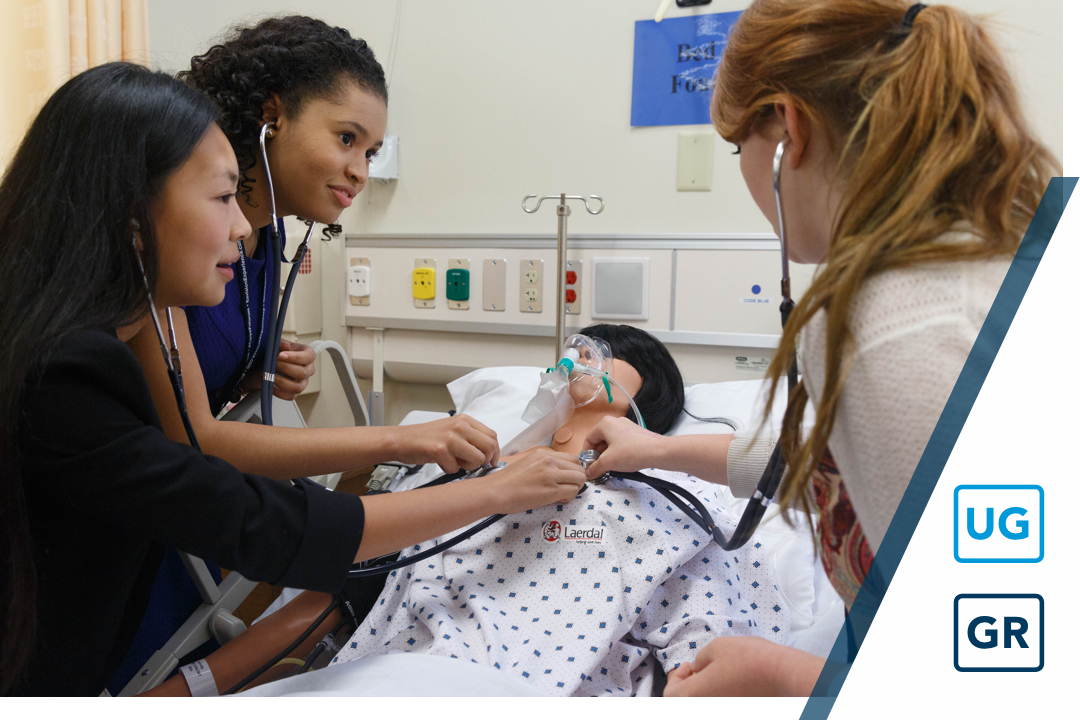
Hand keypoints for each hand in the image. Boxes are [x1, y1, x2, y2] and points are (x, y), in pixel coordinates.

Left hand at [240, 341, 315, 400]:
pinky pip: (290, 396)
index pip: (308, 357)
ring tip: (270, 375)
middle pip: (303, 373)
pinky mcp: (295, 392)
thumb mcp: (278, 344)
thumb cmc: (277, 352)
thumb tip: (286, 346)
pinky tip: (270, 384)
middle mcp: (308, 369)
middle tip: (273, 363)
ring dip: (282, 382)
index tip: (280, 355)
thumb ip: (281, 344)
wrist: (268, 363)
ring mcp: (303, 382)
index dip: (295, 357)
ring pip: (298, 387)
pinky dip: (279, 392)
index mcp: (308, 355)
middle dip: (286, 368)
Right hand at [391, 415, 499, 472]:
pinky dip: (450, 470)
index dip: (494, 452)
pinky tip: (441, 463)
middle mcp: (460, 426)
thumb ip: (469, 438)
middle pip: (489, 447)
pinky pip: (456, 468)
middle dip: (485, 461)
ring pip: (478, 459)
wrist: (401, 440)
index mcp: (465, 420)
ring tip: (455, 463)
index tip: (490, 462)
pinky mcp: (440, 450)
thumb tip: (488, 454)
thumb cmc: (426, 438)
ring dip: (469, 467)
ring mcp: (450, 437)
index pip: (492, 436)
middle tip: (472, 465)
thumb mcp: (452, 430)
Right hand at [482, 447, 584, 514]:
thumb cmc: (507, 482)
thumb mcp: (528, 464)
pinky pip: (573, 491)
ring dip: (574, 488)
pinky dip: (569, 497)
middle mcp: (549, 461)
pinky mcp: (552, 490)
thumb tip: (558, 474)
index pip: (573, 458)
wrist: (496, 492)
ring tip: (561, 494)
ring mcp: (552, 474)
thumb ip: (544, 465)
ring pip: (580, 479)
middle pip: (579, 467)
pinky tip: (557, 500)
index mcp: (543, 454)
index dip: (573, 470)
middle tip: (565, 488)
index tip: (567, 478)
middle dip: (576, 480)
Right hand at [580, 416, 665, 479]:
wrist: (658, 451)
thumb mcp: (609, 462)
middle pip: (599, 440)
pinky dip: (618, 453)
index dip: (586, 455)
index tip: (589, 466)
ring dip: (608, 455)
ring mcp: (627, 426)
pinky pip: (621, 443)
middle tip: (600, 468)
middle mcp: (615, 421)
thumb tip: (588, 474)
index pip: (588, 439)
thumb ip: (594, 468)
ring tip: (612, 467)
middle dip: (598, 455)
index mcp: (605, 424)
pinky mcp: (636, 433)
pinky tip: (623, 463)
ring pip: (611, 442)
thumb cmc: (631, 453)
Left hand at [663, 636, 823, 696]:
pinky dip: (717, 696)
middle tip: (698, 671)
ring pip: (703, 704)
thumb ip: (699, 660)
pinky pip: (718, 704)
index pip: (670, 694)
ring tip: (715, 675)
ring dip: (702, 691)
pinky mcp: (738, 709)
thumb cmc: (748, 658)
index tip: (689, 665)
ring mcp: (722, 711)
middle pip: (685, 702)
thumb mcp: (715, 648)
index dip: (675, 677)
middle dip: (687, 686)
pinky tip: (728, 683)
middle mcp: (707, 709)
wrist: (780, 673)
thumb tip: (698, 668)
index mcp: (694, 695)